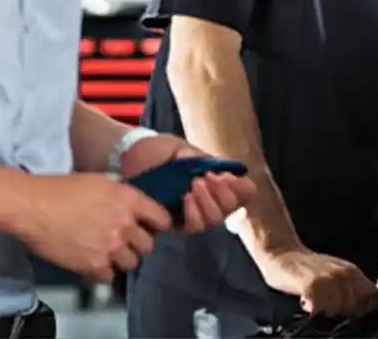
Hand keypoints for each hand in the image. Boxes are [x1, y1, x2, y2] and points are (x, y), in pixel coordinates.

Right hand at [16, 174, 171, 282]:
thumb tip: (134, 204)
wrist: (33, 207)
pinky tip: (93, 261)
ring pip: (132, 263)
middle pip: (148, 245)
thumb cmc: (61, 189)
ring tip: (108, 252)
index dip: (158, 224)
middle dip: (138, 244)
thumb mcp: (101, 182)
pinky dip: (103, 271)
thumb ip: (122, 195)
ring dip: (122, 259)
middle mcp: (125, 224)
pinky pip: (109, 276)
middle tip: (125, 241)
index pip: (162, 218)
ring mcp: (110, 246)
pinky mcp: (93, 264)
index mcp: (129, 199)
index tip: (152, 228)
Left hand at [119, 133, 256, 233]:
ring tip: (196, 185)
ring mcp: (194, 213)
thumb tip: (220, 171)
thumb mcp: (185, 150)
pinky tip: (186, 197)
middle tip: (209, 177)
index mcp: (218, 181)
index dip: (242, 189)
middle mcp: (210, 200)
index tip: (228, 176)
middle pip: (231, 208)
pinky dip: (194, 212)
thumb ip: (203, 161)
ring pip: (214, 220)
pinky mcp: (177, 223)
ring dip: (209, 202)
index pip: (244, 192)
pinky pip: (194, 227)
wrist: (132, 156)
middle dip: (224, 194)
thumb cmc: (159, 150)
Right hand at [254, 247, 377, 317]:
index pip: (372, 297)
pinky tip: (305, 302)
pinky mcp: (310, 286)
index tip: (351, 310)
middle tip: (327, 305)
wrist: (282, 253)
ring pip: (338, 311)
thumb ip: (353, 288)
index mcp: (353, 272)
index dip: (363, 307)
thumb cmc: (309, 268)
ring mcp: (327, 280)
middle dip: (344, 312)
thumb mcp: (337, 273)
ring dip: (327, 312)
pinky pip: (319, 309)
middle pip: (354, 308)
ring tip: (315, 303)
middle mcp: (343, 275)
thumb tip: (365, 309)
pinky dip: (312, 310)